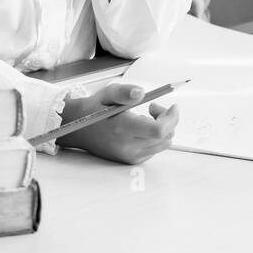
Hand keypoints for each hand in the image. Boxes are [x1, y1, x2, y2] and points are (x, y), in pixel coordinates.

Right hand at [60, 82, 177, 164]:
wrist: (79, 129)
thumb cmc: (95, 108)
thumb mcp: (107, 93)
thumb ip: (125, 92)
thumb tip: (141, 92)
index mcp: (122, 128)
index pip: (158, 130)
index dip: (171, 118)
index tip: (173, 106)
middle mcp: (127, 146)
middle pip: (165, 138)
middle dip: (168, 120)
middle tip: (154, 107)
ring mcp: (130, 156)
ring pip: (162, 144)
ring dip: (163, 128)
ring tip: (147, 116)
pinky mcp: (131, 160)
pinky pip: (154, 150)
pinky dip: (155, 137)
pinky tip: (142, 128)